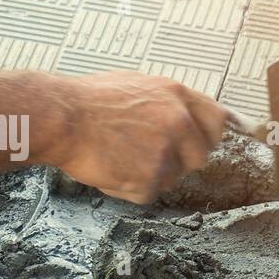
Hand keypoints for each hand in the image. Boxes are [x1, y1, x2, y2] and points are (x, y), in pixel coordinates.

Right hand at [49, 72, 226, 203]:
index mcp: (176, 95)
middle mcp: (178, 123)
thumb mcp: (136, 84)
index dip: (205, 136)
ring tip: (118, 157)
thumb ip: (166, 101)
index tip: (195, 144)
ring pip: (172, 178)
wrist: (62, 119)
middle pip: (200, 157)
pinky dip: (129, 188)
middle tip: (148, 157)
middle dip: (179, 161)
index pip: (216, 121)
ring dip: (150, 175)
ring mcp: (166, 152)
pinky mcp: (149, 179)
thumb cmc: (88, 100)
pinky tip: (109, 169)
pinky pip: (148, 193)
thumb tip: (183, 114)